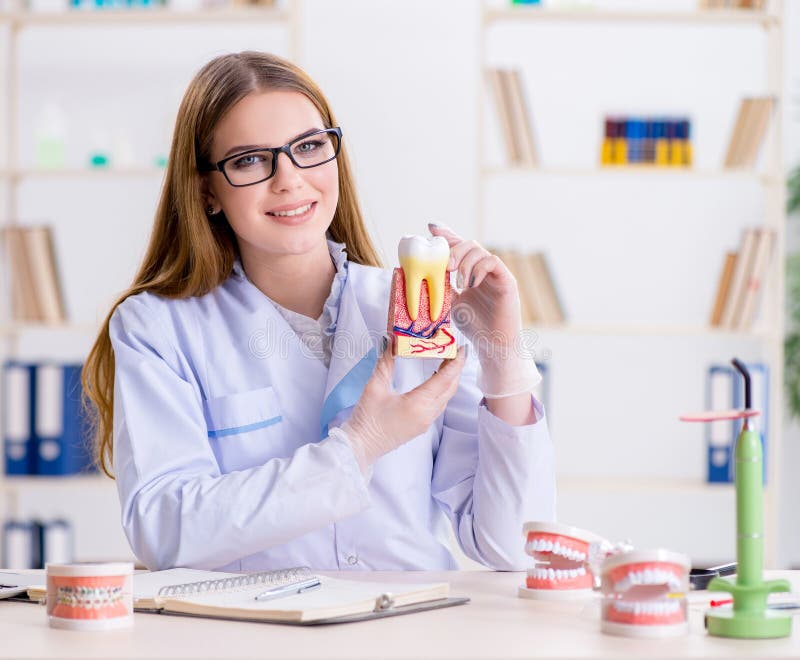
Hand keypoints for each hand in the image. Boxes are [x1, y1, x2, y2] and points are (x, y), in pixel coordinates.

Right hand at [338, 343, 466, 470]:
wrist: (360, 447)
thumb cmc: (366, 419)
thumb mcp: (375, 387)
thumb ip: (385, 362)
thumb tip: (391, 339)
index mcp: (419, 404)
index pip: (445, 378)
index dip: (456, 362)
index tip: (462, 347)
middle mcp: (427, 414)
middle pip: (450, 388)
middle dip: (456, 368)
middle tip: (455, 349)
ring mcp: (426, 422)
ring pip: (446, 397)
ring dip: (450, 379)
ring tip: (447, 361)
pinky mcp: (421, 426)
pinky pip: (439, 405)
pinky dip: (442, 390)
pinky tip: (436, 380)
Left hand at [427, 223, 539, 398]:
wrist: (492, 344)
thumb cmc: (474, 324)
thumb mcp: (451, 302)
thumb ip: (442, 287)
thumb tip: (422, 276)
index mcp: (471, 271)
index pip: (459, 247)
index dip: (446, 235)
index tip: (430, 228)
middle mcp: (484, 269)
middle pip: (469, 244)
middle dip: (454, 249)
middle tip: (445, 266)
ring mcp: (496, 273)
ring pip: (480, 251)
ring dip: (465, 262)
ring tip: (458, 282)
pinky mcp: (506, 281)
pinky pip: (493, 262)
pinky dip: (479, 268)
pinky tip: (471, 283)